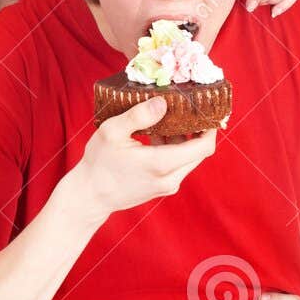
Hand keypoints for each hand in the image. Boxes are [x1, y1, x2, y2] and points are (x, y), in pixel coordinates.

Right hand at [69, 98, 216, 221]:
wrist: (89, 196)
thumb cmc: (98, 164)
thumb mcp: (112, 132)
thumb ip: (139, 116)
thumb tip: (163, 103)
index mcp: (162, 163)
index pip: (204, 147)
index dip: (210, 128)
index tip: (206, 110)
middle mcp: (170, 178)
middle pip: (199, 152)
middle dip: (196, 130)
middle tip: (186, 110)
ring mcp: (166, 186)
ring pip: (188, 159)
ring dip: (182, 140)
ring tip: (165, 122)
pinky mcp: (161, 188)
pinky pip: (176, 166)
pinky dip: (173, 150)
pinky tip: (155, 138)